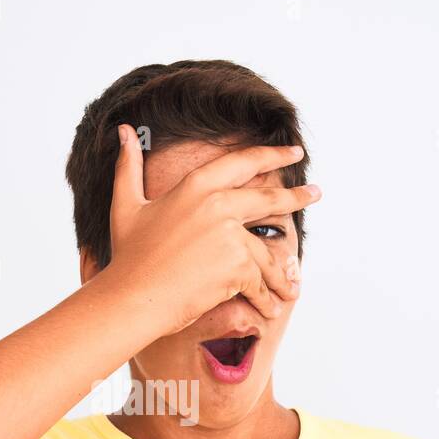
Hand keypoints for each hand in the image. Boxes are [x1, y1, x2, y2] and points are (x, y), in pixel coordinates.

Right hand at [105, 124, 320, 335]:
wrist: (133, 297)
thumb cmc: (128, 256)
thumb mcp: (125, 205)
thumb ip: (129, 166)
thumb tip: (123, 130)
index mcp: (195, 185)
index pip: (243, 163)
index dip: (272, 155)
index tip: (294, 152)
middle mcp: (217, 204)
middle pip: (268, 198)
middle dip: (297, 196)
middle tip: (316, 193)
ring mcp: (230, 235)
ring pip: (267, 251)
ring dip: (283, 271)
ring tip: (293, 283)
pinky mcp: (238, 267)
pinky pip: (260, 282)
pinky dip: (266, 299)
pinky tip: (271, 308)